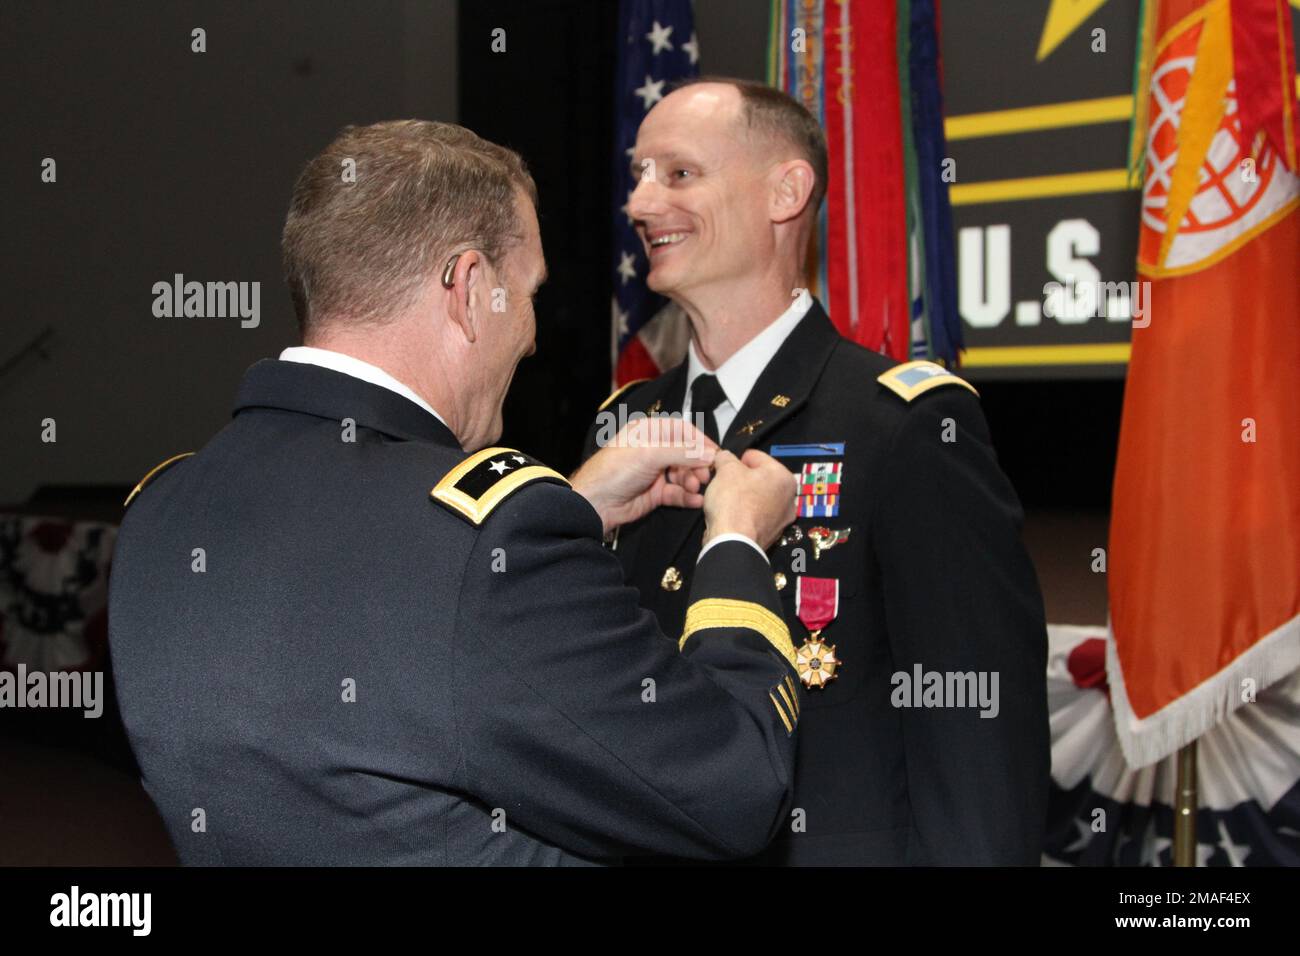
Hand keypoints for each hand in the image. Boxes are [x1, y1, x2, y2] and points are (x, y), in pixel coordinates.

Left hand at [570, 416, 716, 533]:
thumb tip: (709, 454)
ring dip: (692, 481)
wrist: (594, 503)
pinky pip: (677, 493)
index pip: (682, 430)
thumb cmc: (613, 471)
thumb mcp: (649, 454)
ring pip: (684, 474)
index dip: (700, 441)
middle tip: (705, 476)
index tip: (715, 454)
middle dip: (698, 464)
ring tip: (695, 488)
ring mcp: (654, 472)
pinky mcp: (655, 493)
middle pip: (686, 453)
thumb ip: (683, 453)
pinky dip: (687, 497)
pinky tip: (695, 501)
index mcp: (648, 431)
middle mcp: (653, 449)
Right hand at [701, 449, 796, 551]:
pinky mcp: (771, 536)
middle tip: (724, 484)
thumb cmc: (733, 501)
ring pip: (757, 499)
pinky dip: (744, 515)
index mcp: (784, 477)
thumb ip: (726, 458)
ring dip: (742, 497)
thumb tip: (725, 457)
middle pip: (759, 479)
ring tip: (726, 501)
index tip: (724, 468)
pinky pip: (755, 517)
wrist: (733, 543)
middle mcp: (790, 498)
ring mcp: (782, 520)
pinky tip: (731, 517)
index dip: (736, 460)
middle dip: (741, 480)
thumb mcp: (726, 469)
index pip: (755, 457)